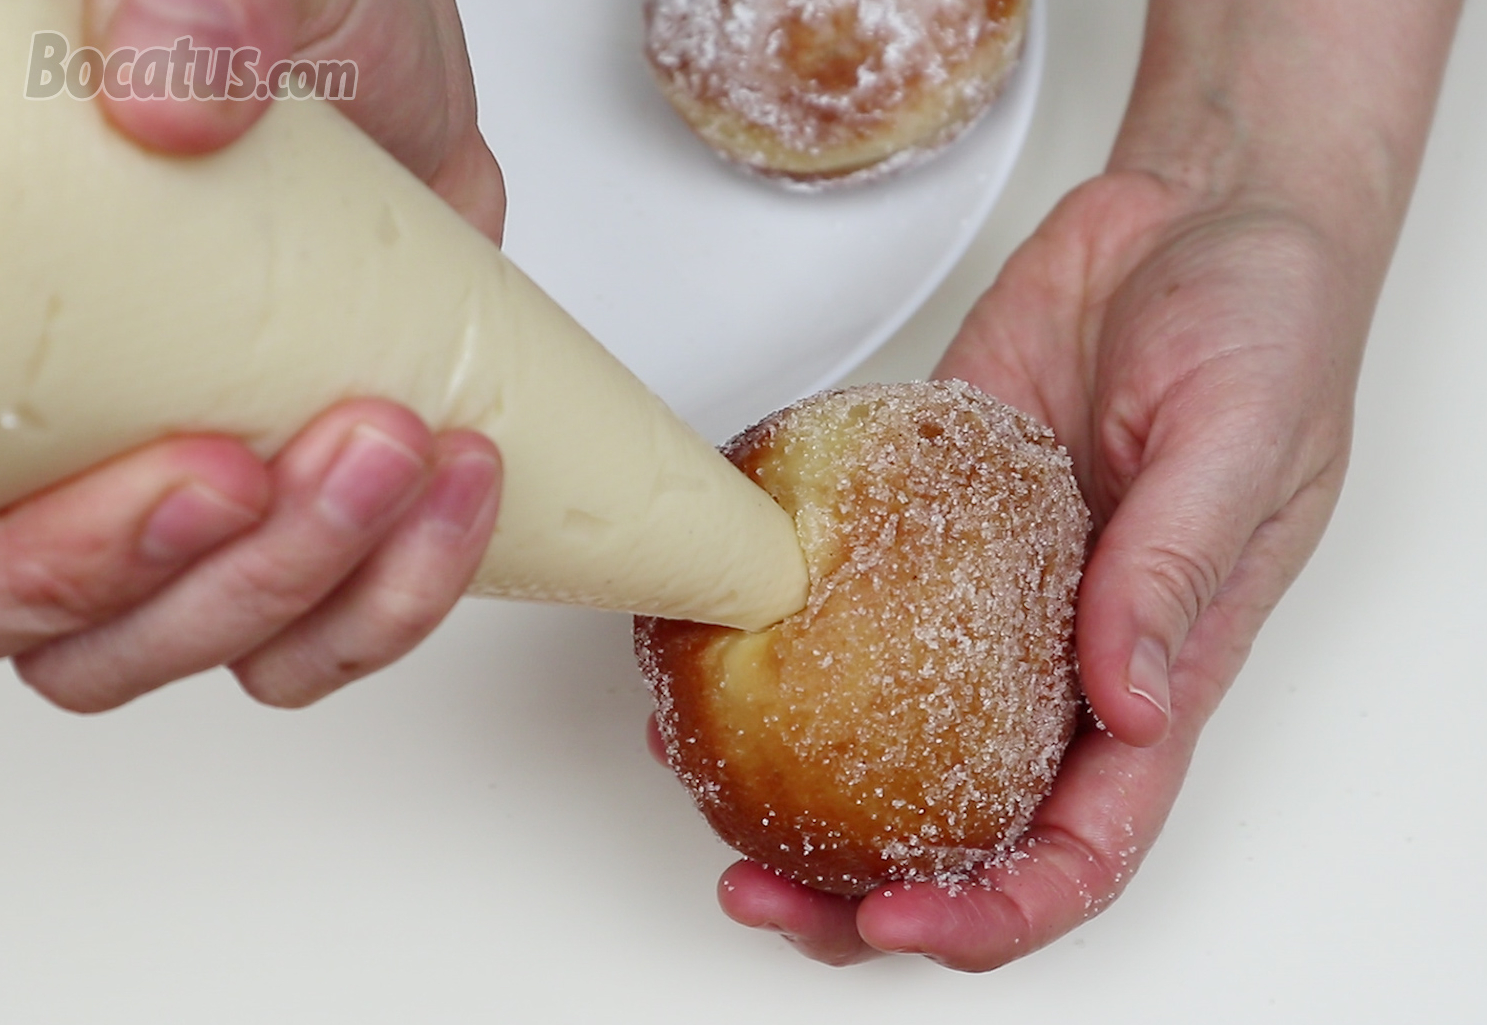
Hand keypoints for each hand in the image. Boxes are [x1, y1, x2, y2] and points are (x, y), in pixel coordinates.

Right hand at [4, 0, 504, 711]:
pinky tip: (464, 488)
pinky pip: (343, 627)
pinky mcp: (319, 513)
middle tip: (353, 446)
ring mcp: (210, 504)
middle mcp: (89, 462)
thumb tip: (168, 96)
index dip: (64, 557)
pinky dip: (412, 589)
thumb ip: (189, 7)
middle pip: (89, 637)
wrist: (385, 70)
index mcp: (18, 370)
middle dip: (238, 570)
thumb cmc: (289, 39)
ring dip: (338, 583)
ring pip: (226, 648)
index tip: (206, 468)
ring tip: (425, 454)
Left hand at [707, 171, 1362, 968]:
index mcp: (1159, 670)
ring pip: (894, 733)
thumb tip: (1127, 706)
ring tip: (706, 790)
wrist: (1182, 216)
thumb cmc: (1261, 324)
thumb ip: (1178, 567)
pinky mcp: (924, 521)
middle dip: (867, 887)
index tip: (901, 918)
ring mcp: (984, 596)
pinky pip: (848, 599)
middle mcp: (1061, 655)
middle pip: (967, 821)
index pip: (1088, 841)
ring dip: (806, 788)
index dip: (998, 910)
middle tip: (766, 891)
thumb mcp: (1243, 439)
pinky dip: (782, 639)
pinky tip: (712, 650)